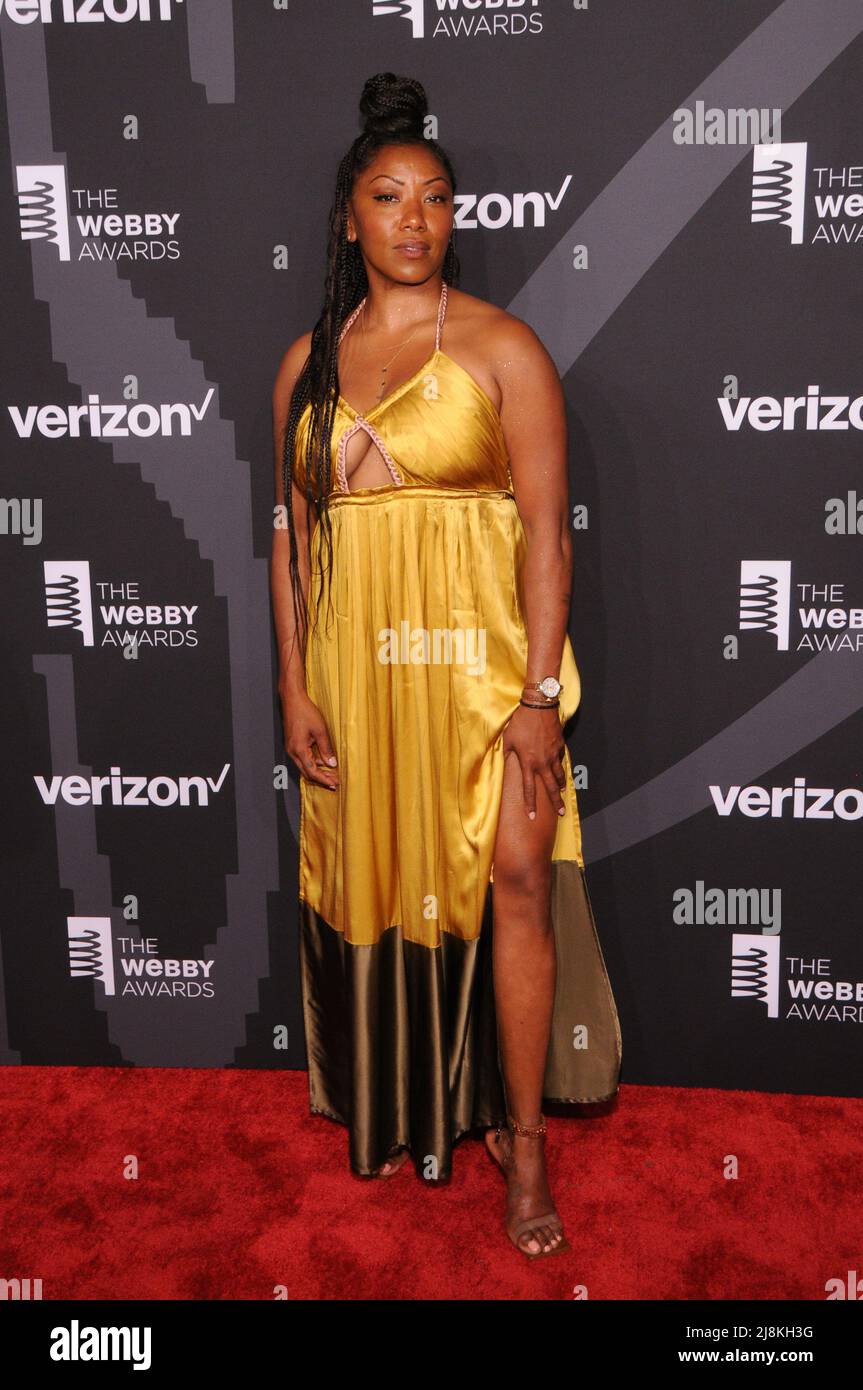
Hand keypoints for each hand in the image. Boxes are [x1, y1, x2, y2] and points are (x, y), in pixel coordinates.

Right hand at [279, 685, 338, 789]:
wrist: (292, 700)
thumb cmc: (305, 712)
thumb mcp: (320, 730)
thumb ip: (326, 749)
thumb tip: (331, 764)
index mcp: (298, 749)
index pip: (312, 771)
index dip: (324, 779)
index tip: (334, 784)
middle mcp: (292, 752)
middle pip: (306, 773)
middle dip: (321, 779)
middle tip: (334, 783)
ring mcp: (291, 748)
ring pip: (304, 766)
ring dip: (317, 771)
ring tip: (331, 774)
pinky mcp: (293, 744)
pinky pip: (303, 759)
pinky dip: (313, 763)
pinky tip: (323, 762)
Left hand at [502, 702, 566, 819]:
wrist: (539, 707)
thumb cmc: (520, 723)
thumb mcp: (508, 739)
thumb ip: (508, 754)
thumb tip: (507, 763)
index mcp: (528, 763)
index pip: (529, 789)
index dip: (530, 804)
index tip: (533, 816)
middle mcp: (542, 762)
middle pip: (550, 787)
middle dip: (556, 802)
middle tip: (561, 813)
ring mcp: (553, 754)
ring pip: (559, 775)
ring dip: (560, 785)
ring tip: (561, 792)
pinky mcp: (560, 745)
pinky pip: (560, 759)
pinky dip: (559, 766)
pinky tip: (559, 769)